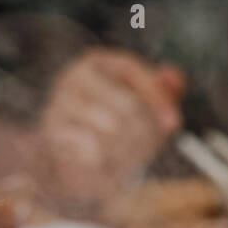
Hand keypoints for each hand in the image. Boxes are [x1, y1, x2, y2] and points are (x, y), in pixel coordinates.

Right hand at [38, 48, 184, 201]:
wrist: (72, 164)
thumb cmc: (116, 131)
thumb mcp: (147, 111)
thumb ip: (163, 92)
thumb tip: (174, 77)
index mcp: (99, 63)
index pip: (130, 69)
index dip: (156, 96)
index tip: (174, 123)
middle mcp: (75, 77)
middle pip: (127, 102)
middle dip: (144, 132)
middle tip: (146, 148)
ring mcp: (60, 103)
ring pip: (112, 127)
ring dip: (126, 149)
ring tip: (121, 155)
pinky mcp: (53, 132)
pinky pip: (93, 148)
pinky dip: (104, 161)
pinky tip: (101, 162)